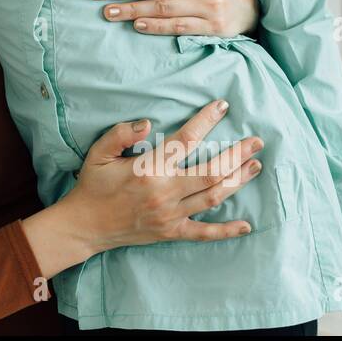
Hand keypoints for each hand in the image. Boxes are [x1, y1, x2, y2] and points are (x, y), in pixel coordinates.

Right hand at [57, 99, 264, 261]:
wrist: (85, 225)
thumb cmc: (92, 186)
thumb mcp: (98, 153)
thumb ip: (120, 134)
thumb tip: (148, 122)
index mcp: (148, 168)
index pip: (185, 140)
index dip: (206, 121)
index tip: (223, 107)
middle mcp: (164, 192)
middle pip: (210, 170)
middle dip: (237, 154)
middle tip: (257, 142)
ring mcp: (170, 215)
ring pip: (212, 196)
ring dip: (237, 181)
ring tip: (255, 167)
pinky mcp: (171, 232)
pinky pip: (203, 233)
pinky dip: (226, 230)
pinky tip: (246, 225)